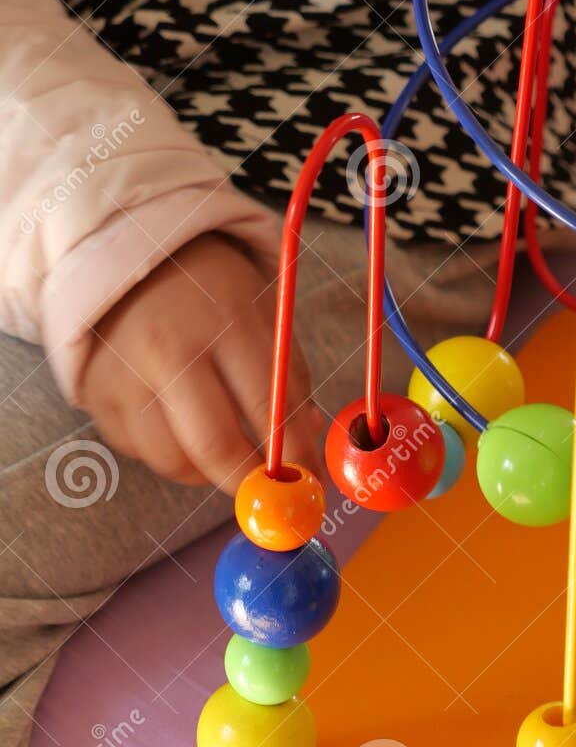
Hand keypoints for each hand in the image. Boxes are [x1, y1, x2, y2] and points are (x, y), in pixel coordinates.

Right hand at [80, 232, 322, 492]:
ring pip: (175, 463)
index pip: (267, 412)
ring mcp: (125, 376)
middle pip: (215, 450)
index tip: (309, 486)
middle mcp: (168, 352)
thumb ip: (290, 385)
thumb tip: (307, 455)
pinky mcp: (96, 397)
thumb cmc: (211, 291)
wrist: (127, 253)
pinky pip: (142, 452)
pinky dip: (169, 451)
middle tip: (268, 492)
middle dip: (249, 483)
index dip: (293, 461)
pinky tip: (177, 420)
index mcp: (224, 323)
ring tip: (222, 443)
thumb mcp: (262, 318)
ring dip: (207, 470)